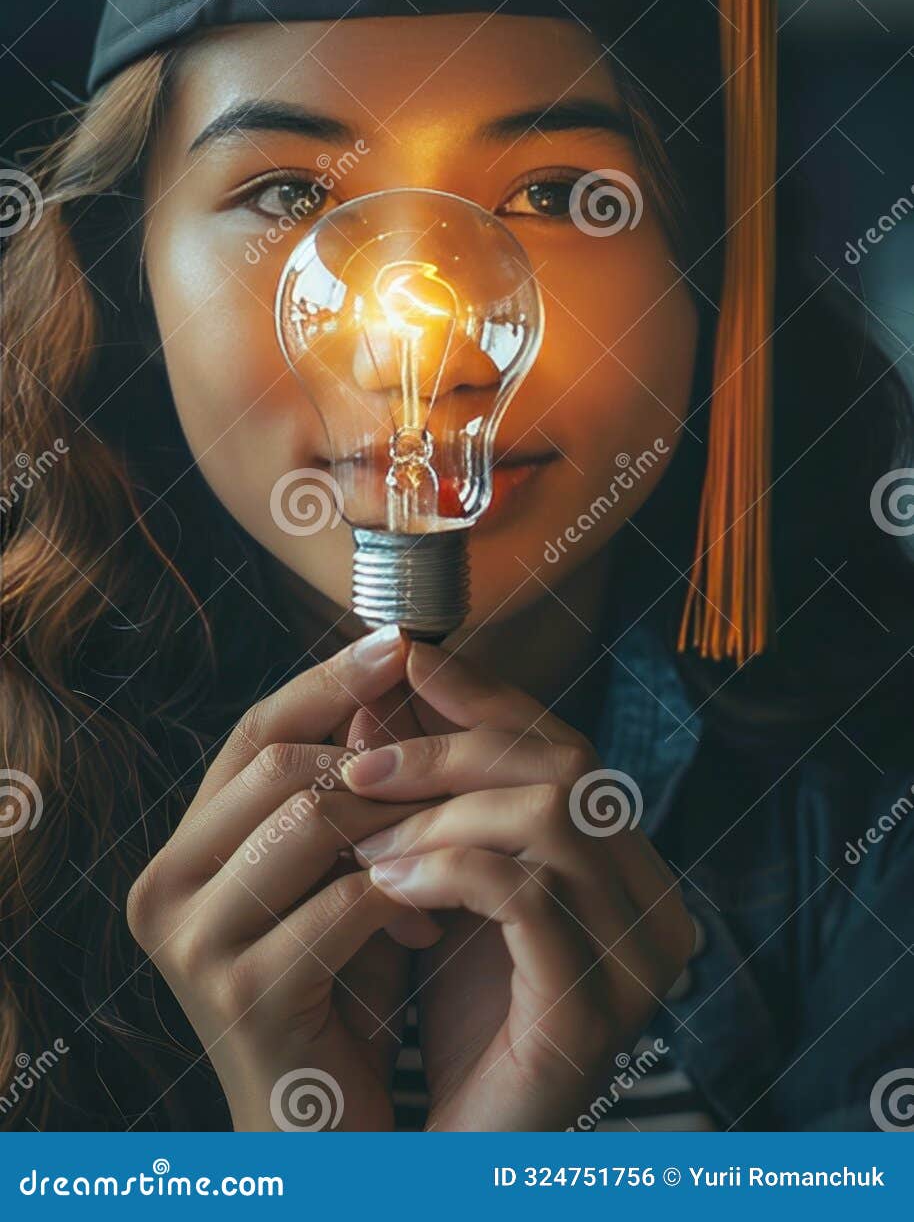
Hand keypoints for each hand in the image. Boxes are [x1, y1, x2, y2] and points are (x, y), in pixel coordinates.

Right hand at [126, 625, 435, 1130]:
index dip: (328, 681)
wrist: (323, 1140)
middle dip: (379, 757)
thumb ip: (351, 791)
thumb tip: (396, 678)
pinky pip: (348, 902)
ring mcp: (195, 945)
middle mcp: (165, 889)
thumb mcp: (339, 878)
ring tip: (445, 855)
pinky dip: (407, 903)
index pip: (256, 733)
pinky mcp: (245, 996)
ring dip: (400, 828)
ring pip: (315, 820)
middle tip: (451, 769)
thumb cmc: (339, 997)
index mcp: (182, 853)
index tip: (402, 642)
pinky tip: (432, 933)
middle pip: (283, 765)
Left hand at [343, 642, 694, 1130]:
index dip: (489, 699)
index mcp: (627, 868)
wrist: (458, 1155)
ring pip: (547, 819)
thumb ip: (425, 799)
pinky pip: (526, 898)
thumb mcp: (443, 885)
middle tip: (360, 763)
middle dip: (452, 749)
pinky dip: (447, 872)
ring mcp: (633, 960)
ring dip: (437, 815)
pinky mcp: (591, 1011)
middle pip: (564, 768)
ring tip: (364, 840)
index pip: (565, 748)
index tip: (410, 663)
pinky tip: (385, 887)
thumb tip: (374, 696)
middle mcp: (651, 905)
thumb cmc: (453, 1019)